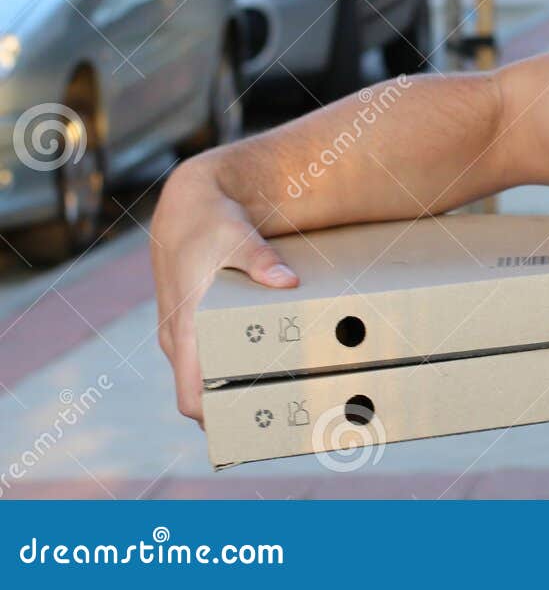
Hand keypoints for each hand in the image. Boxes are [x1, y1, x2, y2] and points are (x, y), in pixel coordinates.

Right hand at [151, 158, 299, 423]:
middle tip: (284, 416)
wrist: (186, 205)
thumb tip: (286, 280)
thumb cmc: (209, 223)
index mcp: (184, 329)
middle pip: (200, 396)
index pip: (191, 397)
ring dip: (232, 388)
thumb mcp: (236, 237)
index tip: (253, 427)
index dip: (217, 420)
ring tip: (282, 394)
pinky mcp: (191, 324)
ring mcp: (182, 333)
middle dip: (234, 409)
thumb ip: (260, 260)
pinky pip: (206, 359)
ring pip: (203, 378)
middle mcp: (178, 339)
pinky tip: (265, 363)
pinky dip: (228, 367)